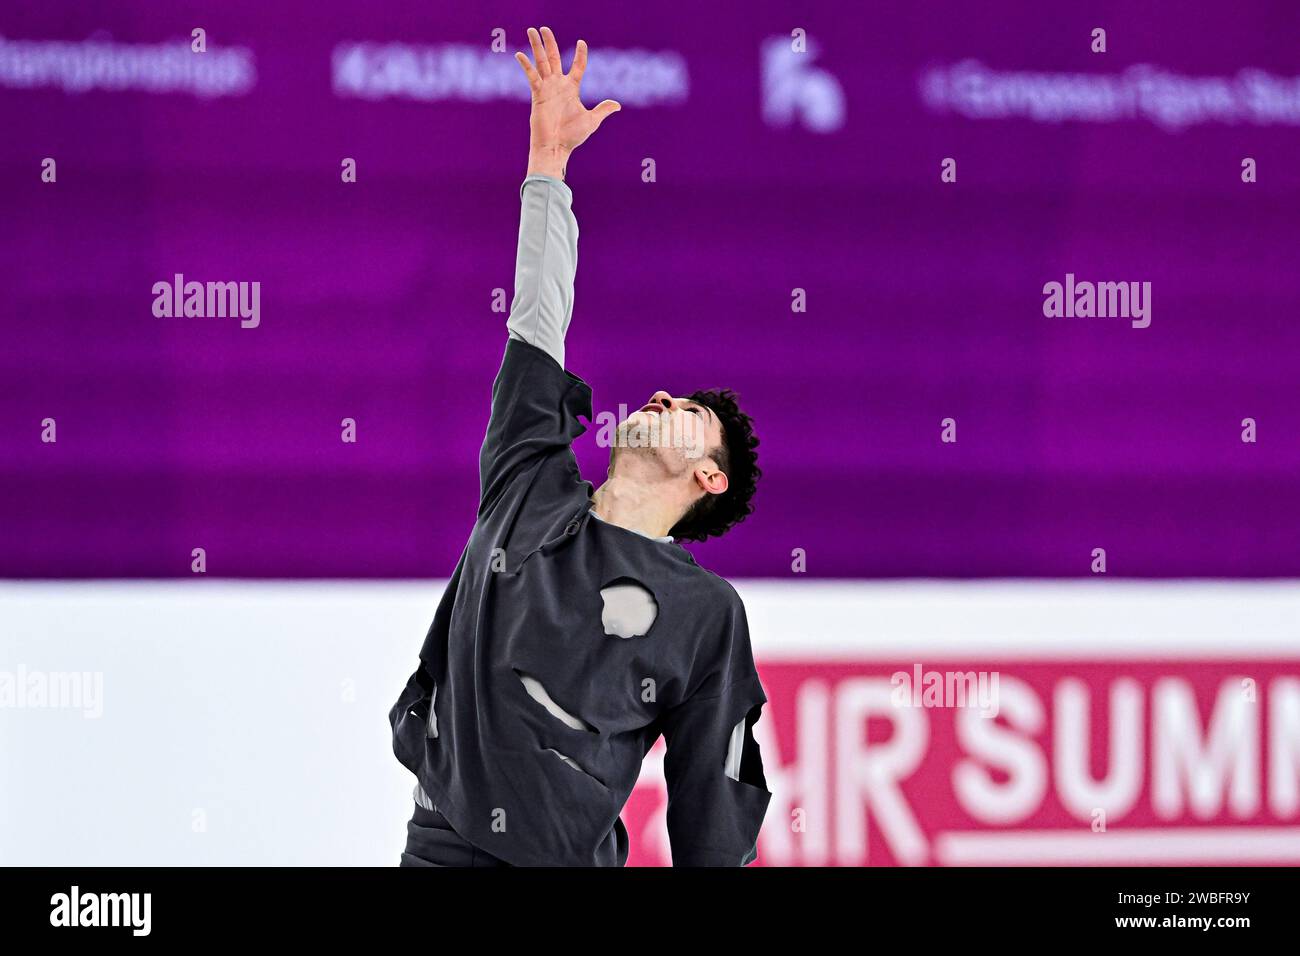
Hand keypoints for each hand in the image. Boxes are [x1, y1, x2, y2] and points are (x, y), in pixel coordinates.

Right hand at [515, 27, 620, 179]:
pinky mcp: (538, 94)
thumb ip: (602, 110)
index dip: (580, 54)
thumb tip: (617, 105)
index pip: (577, 66)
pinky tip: (520, 55)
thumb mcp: (591, 121)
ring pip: (541, 62)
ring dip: (536, 46)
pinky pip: (532, 76)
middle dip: (549, 43)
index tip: (581, 43)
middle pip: (553, 58)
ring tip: (531, 30)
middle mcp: (558, 85)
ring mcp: (547, 88)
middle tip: (543, 28)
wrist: (556, 147)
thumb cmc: (572, 137)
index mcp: (571, 89)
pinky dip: (526, 66)